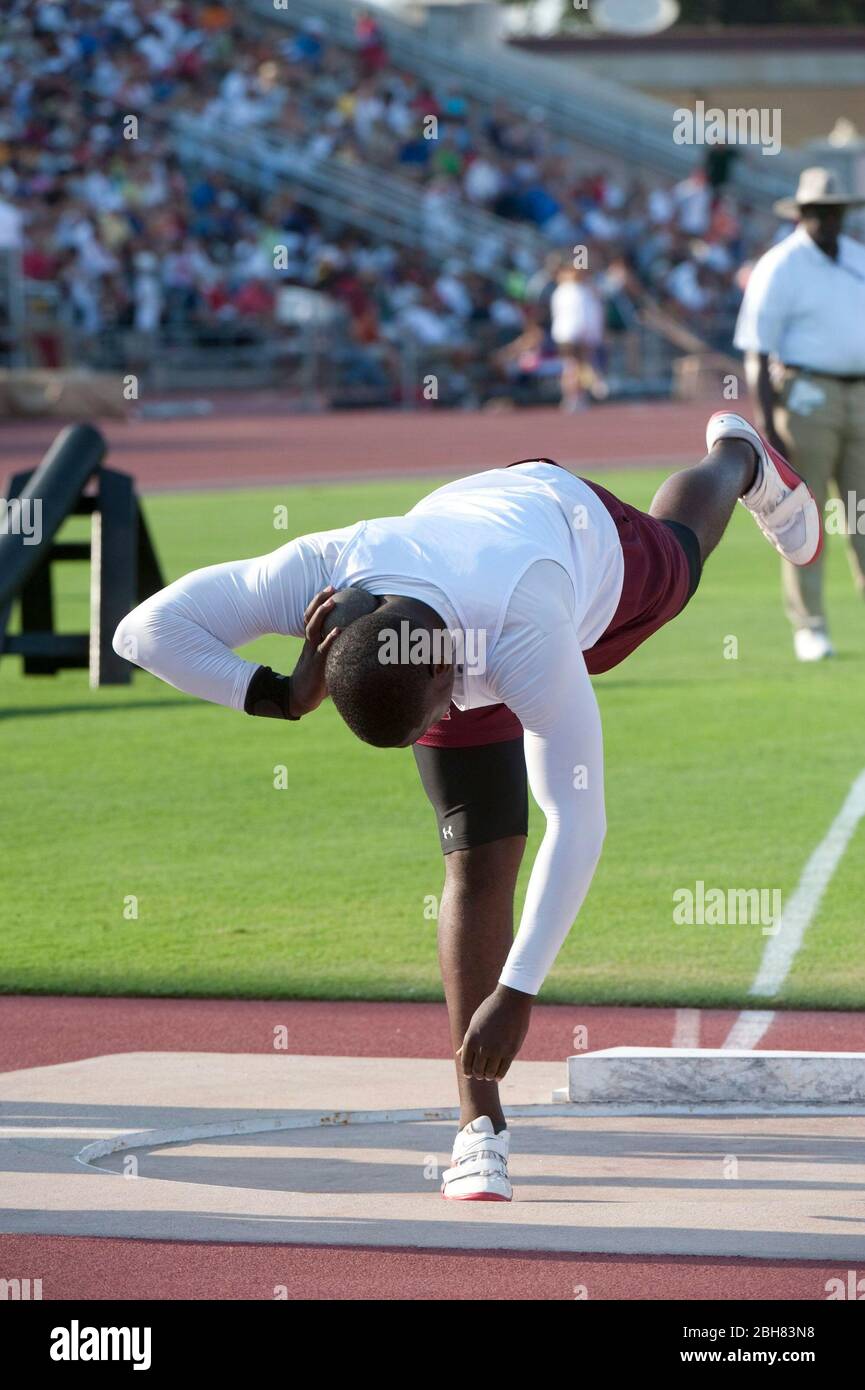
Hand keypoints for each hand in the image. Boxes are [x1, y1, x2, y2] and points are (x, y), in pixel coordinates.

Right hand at [289, 586, 340, 717]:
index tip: (331, 589)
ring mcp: (311, 653)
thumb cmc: (317, 680)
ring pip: (312, 629)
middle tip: (331, 587)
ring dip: (321, 614)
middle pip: (309, 616)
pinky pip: (323, 649)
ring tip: (332, 602)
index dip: (319, 602)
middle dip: (319, 600)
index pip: (311, 617)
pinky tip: (340, 630)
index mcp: (311, 642)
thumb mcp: (325, 662)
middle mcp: (310, 644)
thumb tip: (359, 642)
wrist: (300, 698)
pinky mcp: (316, 665)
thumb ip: (336, 651)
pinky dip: (330, 638)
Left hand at [458, 984, 533, 1082]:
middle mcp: (483, 1047)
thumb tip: (459, 1054)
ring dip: (488, 1076)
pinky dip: (498, 1075)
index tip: (470, 1074)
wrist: (511, 1000)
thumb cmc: (491, 1009)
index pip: (466, 1064)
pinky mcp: (511, 1051)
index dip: (467, 1072)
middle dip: (478, 1074)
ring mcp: (497, 1050)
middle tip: (481, 1074)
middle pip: (477, 1071)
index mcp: (471, 1039)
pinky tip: (498, 1075)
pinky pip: (503, 1070)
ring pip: (490, 1073)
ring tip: (489, 1075)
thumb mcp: (475, 1023)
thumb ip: (467, 1041)